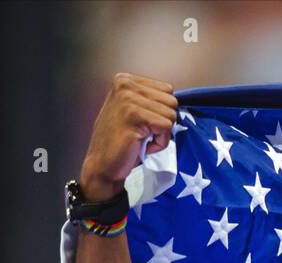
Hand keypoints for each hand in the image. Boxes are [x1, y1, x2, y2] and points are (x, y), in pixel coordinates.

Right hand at [79, 73, 178, 200]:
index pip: (168, 90)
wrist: (104, 164)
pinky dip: (160, 142)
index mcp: (125, 80)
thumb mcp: (136, 111)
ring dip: (161, 134)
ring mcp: (127, 98)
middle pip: (172, 101)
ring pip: (171, 115)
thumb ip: (151, 100)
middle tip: (143, 133)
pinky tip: (142, 145)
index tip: (144, 122)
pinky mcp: (133, 115)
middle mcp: (125, 84)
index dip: (162, 111)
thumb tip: (177, 100)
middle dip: (164, 122)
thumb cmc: (123, 141)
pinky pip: (166, 127)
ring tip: (141, 138)